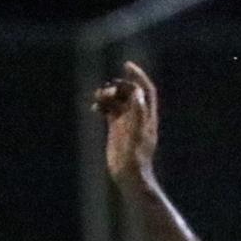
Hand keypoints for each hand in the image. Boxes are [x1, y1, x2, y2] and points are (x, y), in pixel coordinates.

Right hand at [91, 59, 158, 184]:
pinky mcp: (115, 129)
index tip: (126, 65)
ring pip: (117, 101)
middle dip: (117, 87)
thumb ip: (138, 113)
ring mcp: (126, 122)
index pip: (145, 89)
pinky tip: (94, 108)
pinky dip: (101, 106)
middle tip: (105, 91)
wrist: (129, 175)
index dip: (138, 76)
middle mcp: (137, 116)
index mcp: (147, 115)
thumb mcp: (137, 134)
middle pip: (128, 93)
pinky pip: (108, 111)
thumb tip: (136, 93)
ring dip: (107, 96)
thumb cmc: (136, 158)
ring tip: (97, 97)